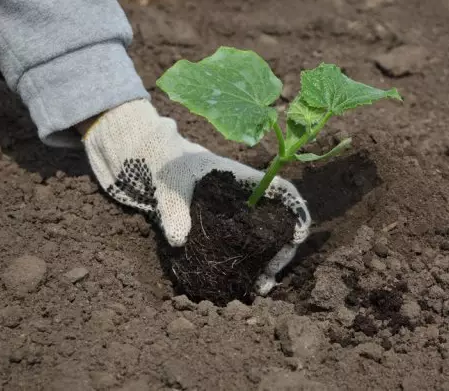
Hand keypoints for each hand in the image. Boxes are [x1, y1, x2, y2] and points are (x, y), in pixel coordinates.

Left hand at [80, 99, 310, 294]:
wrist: (150, 161)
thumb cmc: (166, 164)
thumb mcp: (169, 185)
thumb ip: (174, 210)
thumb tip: (179, 240)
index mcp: (243, 179)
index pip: (283, 191)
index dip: (297, 212)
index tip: (295, 239)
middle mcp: (246, 197)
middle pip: (280, 221)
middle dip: (281, 250)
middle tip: (268, 279)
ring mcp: (237, 213)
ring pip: (265, 237)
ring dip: (267, 262)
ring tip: (259, 288)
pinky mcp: (224, 227)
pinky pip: (244, 245)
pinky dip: (249, 263)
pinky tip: (242, 282)